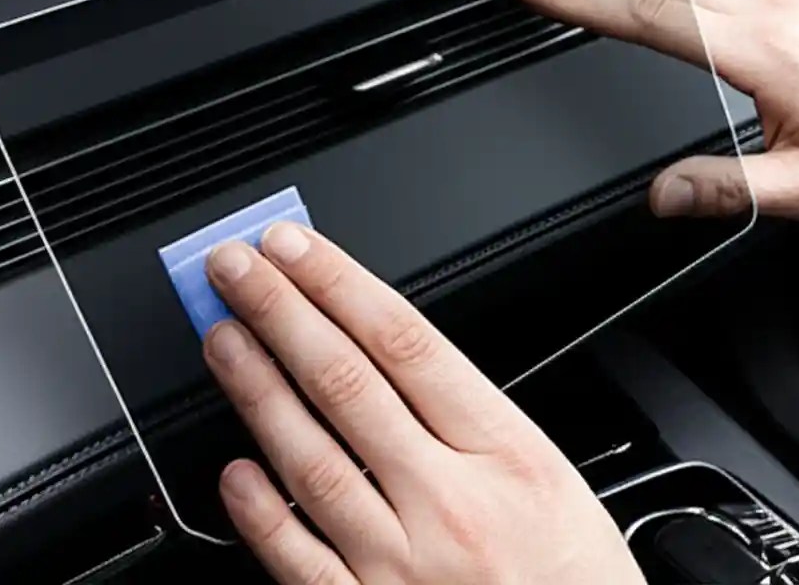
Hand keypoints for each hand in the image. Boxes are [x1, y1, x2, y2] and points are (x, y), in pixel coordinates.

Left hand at [201, 223, 644, 583]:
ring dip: (256, 390)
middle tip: (236, 269)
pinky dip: (259, 514)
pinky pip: (299, 562)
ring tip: (222, 339)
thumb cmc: (577, 583)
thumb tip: (388, 355)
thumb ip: (476, 421)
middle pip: (347, 385)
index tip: (294, 247)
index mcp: (509, 457)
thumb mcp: (555, 480)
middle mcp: (451, 506)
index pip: (405, 343)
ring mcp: (404, 566)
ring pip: (310, 460)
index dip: (337, 284)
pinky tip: (231, 470)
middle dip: (281, 313)